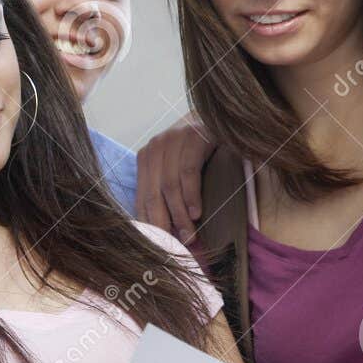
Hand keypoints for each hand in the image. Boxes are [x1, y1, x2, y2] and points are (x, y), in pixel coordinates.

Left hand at [135, 112, 215, 243]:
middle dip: (162, 224)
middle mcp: (155, 147)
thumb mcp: (178, 167)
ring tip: (189, 235)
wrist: (221, 115)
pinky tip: (196, 213)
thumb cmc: (200, 148)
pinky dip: (191, 196)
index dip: (148, 224)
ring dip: (179, 215)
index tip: (156, 246)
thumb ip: (168, 192)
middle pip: (152, 194)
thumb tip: (168, 230)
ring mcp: (173, 140)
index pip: (141, 197)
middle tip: (173, 247)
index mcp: (146, 157)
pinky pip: (188, 173)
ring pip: (170, 186)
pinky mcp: (193, 137)